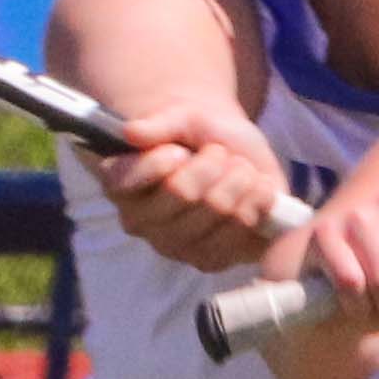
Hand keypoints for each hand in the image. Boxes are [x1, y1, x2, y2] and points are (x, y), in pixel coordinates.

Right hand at [91, 97, 289, 272]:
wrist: (237, 156)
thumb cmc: (200, 136)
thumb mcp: (182, 117)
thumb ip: (157, 124)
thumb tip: (130, 133)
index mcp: (121, 186)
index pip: (128, 179)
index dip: (161, 160)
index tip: (179, 151)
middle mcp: (141, 223)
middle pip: (182, 191)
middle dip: (212, 162)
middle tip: (219, 153)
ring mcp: (175, 247)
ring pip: (217, 208)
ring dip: (239, 178)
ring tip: (240, 170)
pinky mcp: (211, 261)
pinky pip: (241, 230)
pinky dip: (257, 200)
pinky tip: (255, 190)